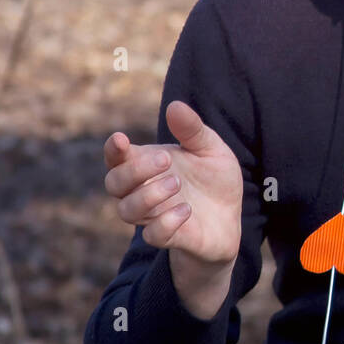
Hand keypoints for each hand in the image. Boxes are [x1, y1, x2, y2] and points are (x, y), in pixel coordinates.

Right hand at [103, 100, 242, 266]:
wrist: (230, 217)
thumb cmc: (213, 179)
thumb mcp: (211, 149)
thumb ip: (192, 130)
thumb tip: (175, 106)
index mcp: (145, 164)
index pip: (116, 157)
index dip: (112, 149)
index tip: (121, 140)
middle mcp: (141, 190)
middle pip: (114, 183)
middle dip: (134, 170)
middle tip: (166, 159)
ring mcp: (152, 215)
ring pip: (126, 211)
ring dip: (148, 196)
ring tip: (177, 183)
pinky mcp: (168, 237)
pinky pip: (152, 235)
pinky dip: (166, 222)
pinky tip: (187, 209)